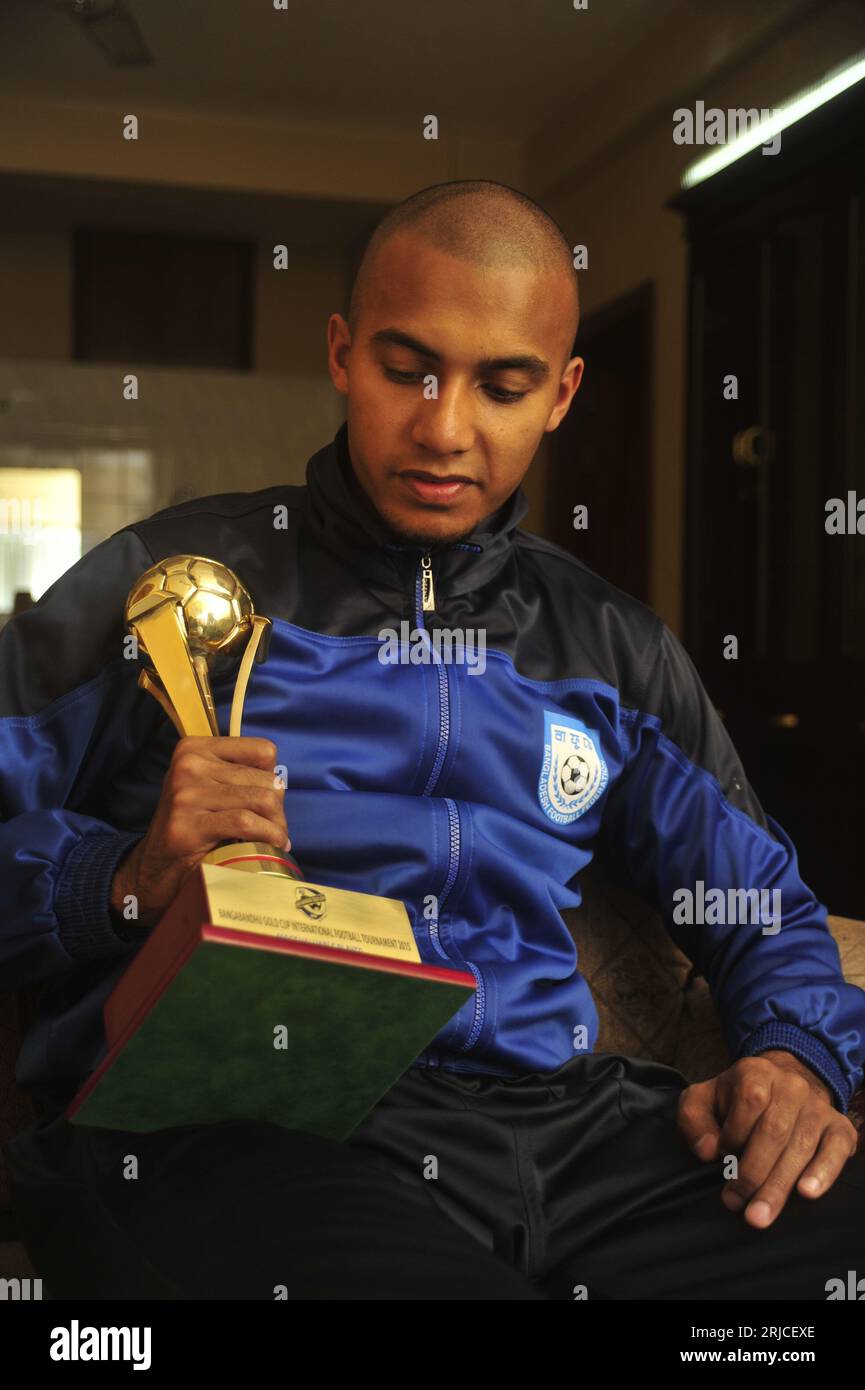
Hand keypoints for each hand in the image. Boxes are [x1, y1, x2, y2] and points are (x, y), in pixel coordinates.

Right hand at [110, 736, 288, 928]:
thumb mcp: (208, 788)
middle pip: (266, 779)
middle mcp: (188, 765)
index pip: (262, 751)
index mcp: (194, 749)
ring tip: (274, 839)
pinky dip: (268, 836)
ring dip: (277, 826)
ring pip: (261, 800)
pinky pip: (246, 823)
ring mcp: (186, 794)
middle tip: (274, 829)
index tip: (266, 800)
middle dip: (278, 809)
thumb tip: (281, 782)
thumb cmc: (192, 827)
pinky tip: (272, 847)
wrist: (153, 868)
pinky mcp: (189, 825)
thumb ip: (239, 776)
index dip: (272, 778)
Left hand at [676, 1050, 857, 1228]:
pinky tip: (807, 1192)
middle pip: (775, 1130)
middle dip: (753, 1172)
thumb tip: (707, 1151)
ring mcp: (818, 1107)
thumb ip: (694, 1119)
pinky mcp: (839, 1127)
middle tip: (736, 1204)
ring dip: (779, 1184)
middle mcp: (791, 1086)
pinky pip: (837, 1149)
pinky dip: (823, 1172)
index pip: (750, 1102)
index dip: (734, 1134)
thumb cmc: (735, 1102)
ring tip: (761, 1215)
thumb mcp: (704, 1100)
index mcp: (756, 1073)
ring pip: (801, 1146)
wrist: (781, 1087)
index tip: (720, 1159)